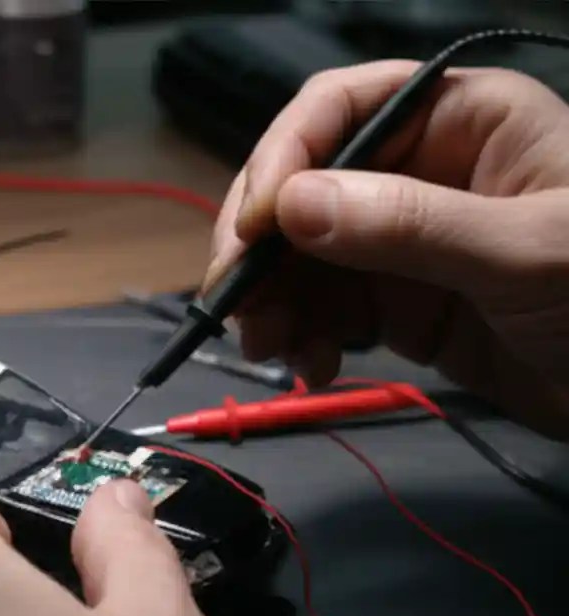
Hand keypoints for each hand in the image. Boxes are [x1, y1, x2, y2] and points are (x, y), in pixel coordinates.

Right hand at [206, 61, 568, 437]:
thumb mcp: (526, 252)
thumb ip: (409, 226)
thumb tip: (290, 207)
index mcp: (461, 122)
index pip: (343, 108)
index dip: (286, 156)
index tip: (255, 226)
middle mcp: (421, 172)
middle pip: (303, 185)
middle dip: (261, 243)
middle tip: (233, 300)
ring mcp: (405, 242)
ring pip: (301, 255)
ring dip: (271, 299)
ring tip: (272, 348)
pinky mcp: (400, 305)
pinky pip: (324, 309)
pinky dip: (302, 336)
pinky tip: (309, 365)